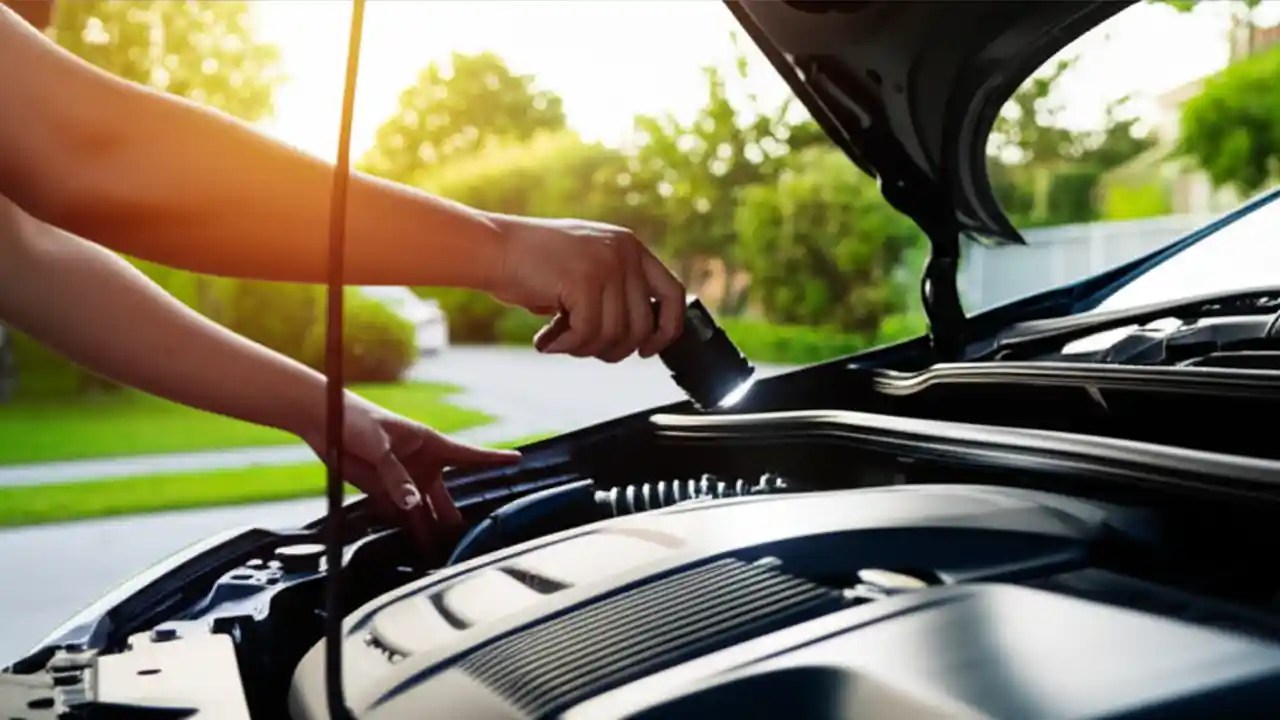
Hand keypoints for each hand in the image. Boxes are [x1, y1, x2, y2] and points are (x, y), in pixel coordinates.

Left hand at [300, 392, 519, 550]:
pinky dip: (406, 531)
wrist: (322, 420)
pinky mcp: (383, 492)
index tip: (518, 460)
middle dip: (455, 521)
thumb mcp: (378, 446)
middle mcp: (421, 466)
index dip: (493, 458)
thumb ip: (395, 476)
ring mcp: (403, 480)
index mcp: (429, 444)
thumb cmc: (356, 420)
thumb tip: (412, 505)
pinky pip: (399, 516)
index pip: (468, 454)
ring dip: (430, 533)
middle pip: (446, 499)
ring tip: (441, 558)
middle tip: (468, 545)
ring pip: (423, 513)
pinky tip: (413, 549)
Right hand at [486, 214, 685, 361]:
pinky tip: (546, 340)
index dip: (667, 330)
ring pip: (615, 334)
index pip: (674, 294)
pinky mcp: (585, 280)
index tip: (648, 350)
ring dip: (584, 348)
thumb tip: (640, 338)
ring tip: (558, 340)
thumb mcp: (586, 268)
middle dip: (612, 348)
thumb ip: (615, 292)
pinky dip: (567, 346)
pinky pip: (588, 334)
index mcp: (629, 246)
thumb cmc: (530, 264)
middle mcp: (624, 252)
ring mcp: (607, 264)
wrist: (491, 248)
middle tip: (581, 346)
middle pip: (642, 325)